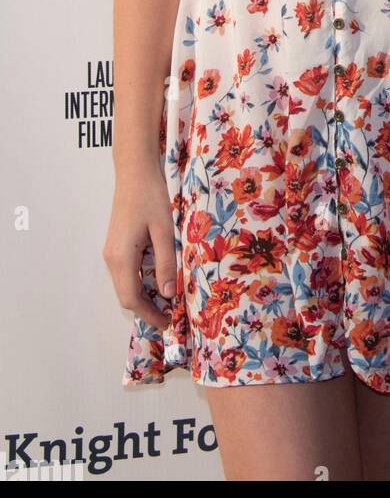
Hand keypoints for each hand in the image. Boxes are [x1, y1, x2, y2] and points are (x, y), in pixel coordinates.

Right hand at [102, 165, 177, 329]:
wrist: (134, 173)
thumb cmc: (151, 198)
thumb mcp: (164, 231)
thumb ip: (165, 263)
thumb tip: (167, 294)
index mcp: (121, 258)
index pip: (131, 299)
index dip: (149, 315)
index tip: (167, 323)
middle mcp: (111, 258)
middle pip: (126, 295)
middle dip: (147, 309)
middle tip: (170, 315)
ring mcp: (111, 252)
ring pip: (125, 284)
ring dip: (144, 296)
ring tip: (168, 301)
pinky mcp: (115, 245)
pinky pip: (126, 272)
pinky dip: (140, 283)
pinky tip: (157, 280)